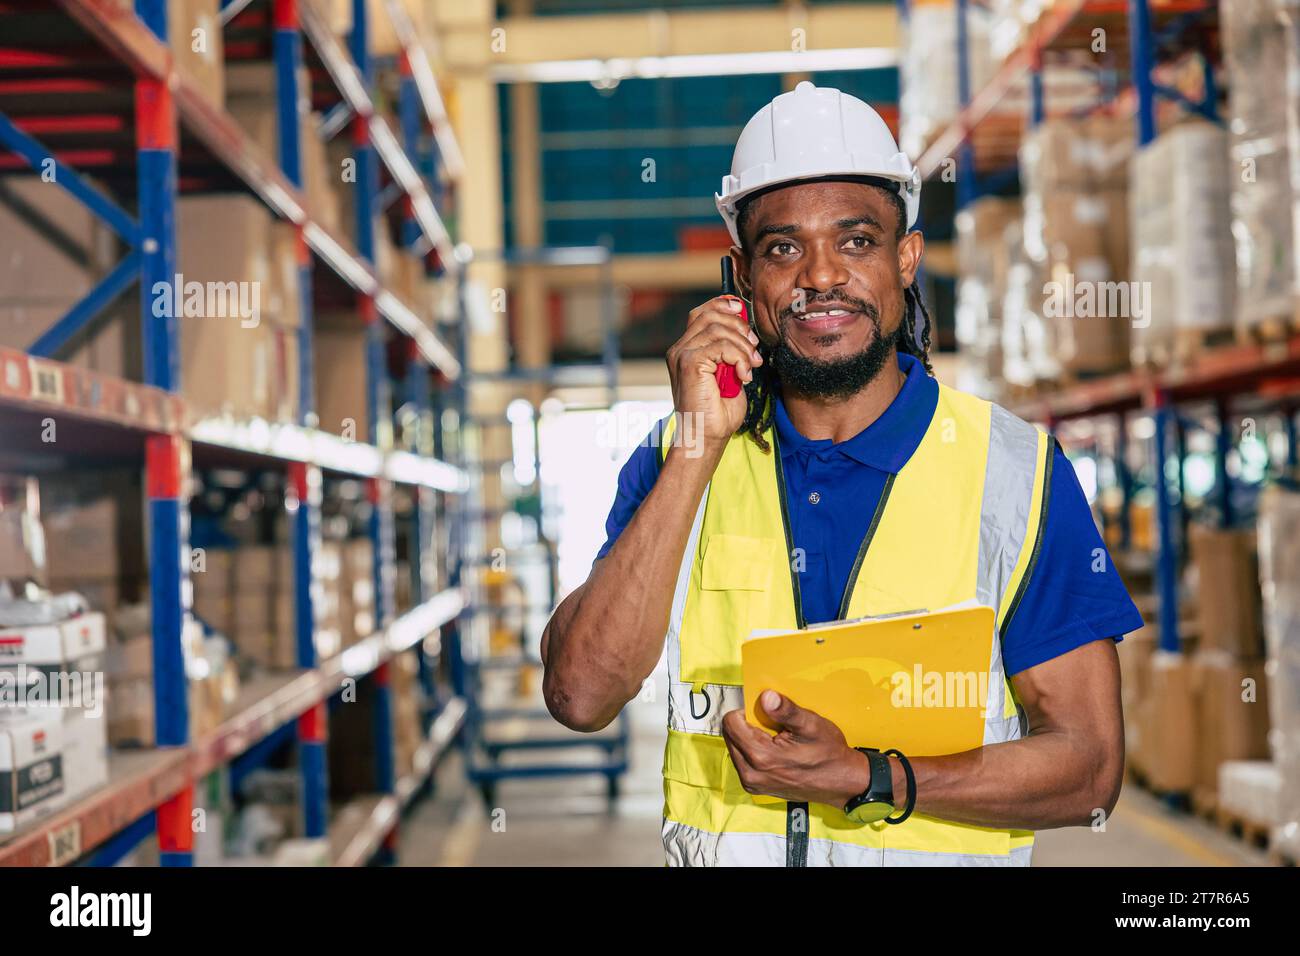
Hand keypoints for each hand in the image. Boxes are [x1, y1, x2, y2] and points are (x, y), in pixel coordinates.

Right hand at [665, 295, 761, 448]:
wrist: (706, 437)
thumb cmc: (718, 412)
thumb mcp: (730, 374)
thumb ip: (732, 351)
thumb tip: (746, 331)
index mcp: (687, 349)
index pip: (702, 313)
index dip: (723, 305)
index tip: (743, 312)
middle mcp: (680, 349)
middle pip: (710, 315)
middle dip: (739, 326)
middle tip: (754, 349)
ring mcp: (681, 355)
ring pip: (718, 329)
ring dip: (743, 346)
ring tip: (752, 366)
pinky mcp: (688, 363)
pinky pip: (720, 345)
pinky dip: (739, 357)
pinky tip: (743, 375)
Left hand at [721, 690, 872, 807]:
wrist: (842, 783)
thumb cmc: (829, 754)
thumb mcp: (811, 725)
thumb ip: (786, 710)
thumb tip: (766, 697)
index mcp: (760, 757)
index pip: (731, 723)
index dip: (746, 710)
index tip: (764, 712)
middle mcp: (751, 773)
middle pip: (730, 735)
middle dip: (746, 724)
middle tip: (772, 724)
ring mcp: (753, 783)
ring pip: (735, 747)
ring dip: (750, 737)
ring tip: (776, 737)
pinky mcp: (756, 787)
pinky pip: (743, 761)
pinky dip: (754, 750)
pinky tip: (776, 749)